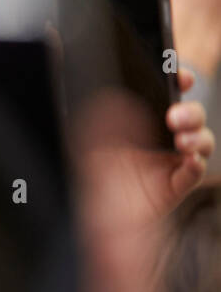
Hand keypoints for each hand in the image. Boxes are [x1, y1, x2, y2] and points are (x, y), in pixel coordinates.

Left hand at [84, 69, 212, 222]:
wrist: (93, 214)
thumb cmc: (93, 174)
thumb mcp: (88, 142)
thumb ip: (99, 122)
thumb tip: (113, 100)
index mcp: (146, 122)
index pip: (170, 95)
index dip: (181, 83)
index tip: (183, 77)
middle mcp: (164, 140)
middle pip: (192, 118)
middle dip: (191, 112)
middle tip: (174, 117)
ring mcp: (172, 162)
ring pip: (202, 143)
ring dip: (198, 137)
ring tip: (182, 141)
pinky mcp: (175, 186)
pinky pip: (193, 174)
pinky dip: (196, 165)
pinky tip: (189, 159)